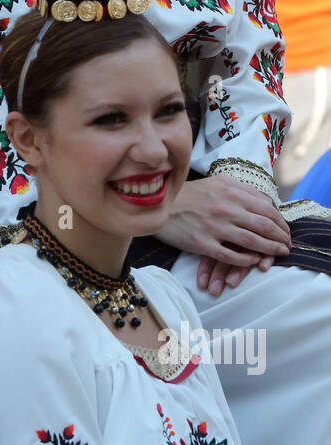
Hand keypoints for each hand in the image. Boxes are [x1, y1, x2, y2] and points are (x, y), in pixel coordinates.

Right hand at [156, 174, 289, 294]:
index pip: (267, 208)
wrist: (158, 204)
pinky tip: (253, 261)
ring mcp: (214, 226)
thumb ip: (241, 189)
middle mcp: (225, 208)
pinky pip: (231, 256)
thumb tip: (265, 201)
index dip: (281, 222)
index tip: (285, 231)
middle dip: (280, 238)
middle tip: (287, 245)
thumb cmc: (189, 194)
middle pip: (264, 225)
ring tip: (278, 254)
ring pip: (252, 241)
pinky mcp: (201, 243)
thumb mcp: (217, 182)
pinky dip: (246, 260)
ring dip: (270, 250)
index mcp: (231, 191)